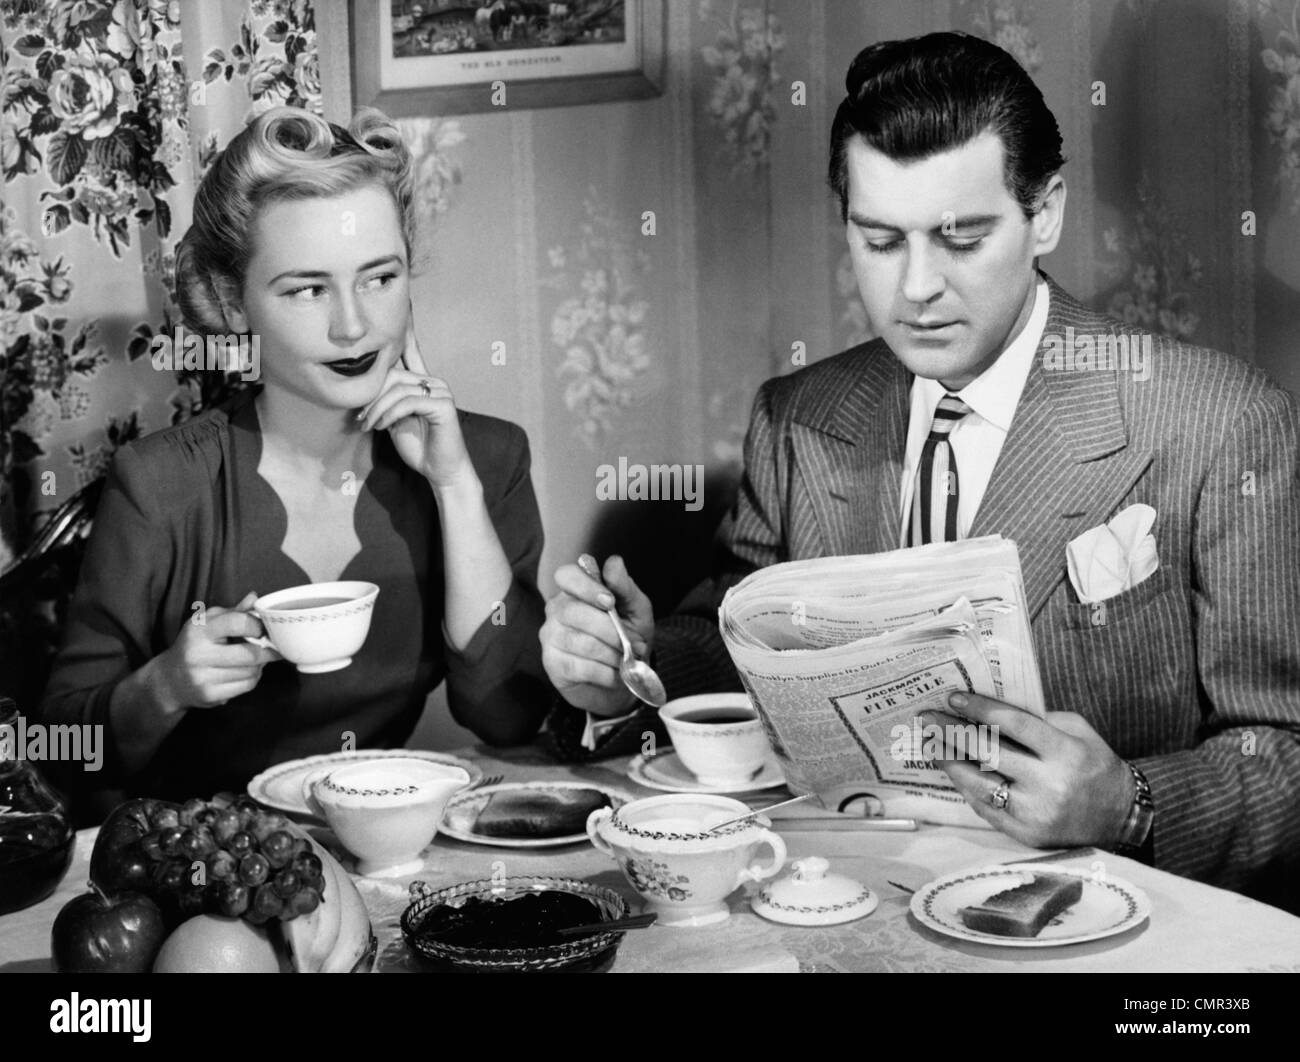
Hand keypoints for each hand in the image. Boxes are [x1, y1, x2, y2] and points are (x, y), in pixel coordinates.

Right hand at [151, 592, 280, 711]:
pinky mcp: (209, 695)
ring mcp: (202, 677)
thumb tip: (254, 598)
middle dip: (267, 650)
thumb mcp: (208, 622)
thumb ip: (233, 611)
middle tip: (273, 646)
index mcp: (198, 630)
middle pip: (250, 654)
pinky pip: (246, 686)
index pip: (237, 623)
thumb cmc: (195, 644)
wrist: (169, 679)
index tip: (263, 628)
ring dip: (260, 665)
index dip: (257, 625)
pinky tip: (245, 672)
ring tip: (254, 659)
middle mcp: (197, 654)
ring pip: (251, 671)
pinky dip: (253, 678)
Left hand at [357, 309, 473, 489]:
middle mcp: (433, 380)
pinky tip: (382, 427)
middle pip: (392, 372)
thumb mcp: (393, 419)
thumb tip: (365, 388)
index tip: (403, 299)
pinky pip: (407, 401)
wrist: (441, 471)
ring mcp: (441, 391)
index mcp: (422, 380)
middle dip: (371, 395)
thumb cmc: (418, 446)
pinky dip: (389, 414)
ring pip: (396, 387)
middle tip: (361, 418)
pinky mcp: (443, 405)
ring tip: (369, 426)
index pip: (410, 348)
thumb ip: (384, 399)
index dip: (405, 326)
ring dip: (376, 409)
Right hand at [540, 554, 655, 715]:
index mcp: (576, 589)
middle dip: (610, 631)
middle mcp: (557, 609)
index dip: (586, 586)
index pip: (566, 575)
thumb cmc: (628, 636)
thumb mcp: (636, 610)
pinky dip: (604, 673)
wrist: (624, 677)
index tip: (610, 601)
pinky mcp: (552, 663)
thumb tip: (614, 562)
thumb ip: (625, 587)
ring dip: (611, 654)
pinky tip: (614, 674)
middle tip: (634, 644)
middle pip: (574, 612)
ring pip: (580, 642)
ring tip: (627, 660)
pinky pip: (578, 667)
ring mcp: (550, 636)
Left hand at [919, 692, 1134, 848]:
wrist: (1120, 818)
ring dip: (950, 763)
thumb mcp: (1078, 732)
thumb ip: (1038, 720)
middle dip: (953, 733)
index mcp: (1065, 752)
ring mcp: (1035, 814)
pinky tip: (953, 771)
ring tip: (932, 746)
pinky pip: (985, 809)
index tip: (952, 698)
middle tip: (927, 719)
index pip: (1012, 724)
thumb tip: (988, 710)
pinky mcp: (1026, 835)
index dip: (979, 708)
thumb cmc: (1095, 765)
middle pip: (988, 754)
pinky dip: (966, 788)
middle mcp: (1048, 785)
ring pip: (978, 785)